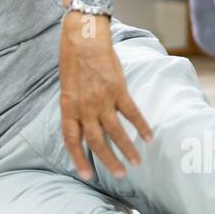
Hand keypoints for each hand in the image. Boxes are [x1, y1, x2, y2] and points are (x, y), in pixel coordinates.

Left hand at [57, 11, 153, 180]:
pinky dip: (141, 126)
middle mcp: (84, 107)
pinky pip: (131, 113)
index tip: (87, 175)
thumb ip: (73, 107)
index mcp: (68, 107)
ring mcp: (102, 99)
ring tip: (136, 163)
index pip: (72, 140)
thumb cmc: (72, 59)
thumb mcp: (66, 87)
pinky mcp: (118, 89)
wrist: (83, 37)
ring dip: (126, 149)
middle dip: (107, 160)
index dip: (79, 159)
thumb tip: (80, 124)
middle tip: (119, 175)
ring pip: (115, 132)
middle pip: (96, 141)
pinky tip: (148, 137)